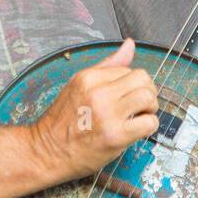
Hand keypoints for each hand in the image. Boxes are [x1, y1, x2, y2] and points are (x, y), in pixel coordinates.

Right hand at [30, 38, 159, 180]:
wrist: (47, 151)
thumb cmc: (62, 122)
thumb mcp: (78, 85)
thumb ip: (107, 66)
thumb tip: (130, 45)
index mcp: (89, 78)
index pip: (127, 69)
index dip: (131, 84)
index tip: (125, 97)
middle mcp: (98, 92)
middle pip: (142, 79)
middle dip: (146, 92)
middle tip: (138, 106)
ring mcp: (107, 114)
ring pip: (148, 98)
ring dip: (150, 108)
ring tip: (138, 117)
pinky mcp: (116, 136)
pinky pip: (149, 123)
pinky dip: (148, 127)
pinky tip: (136, 131)